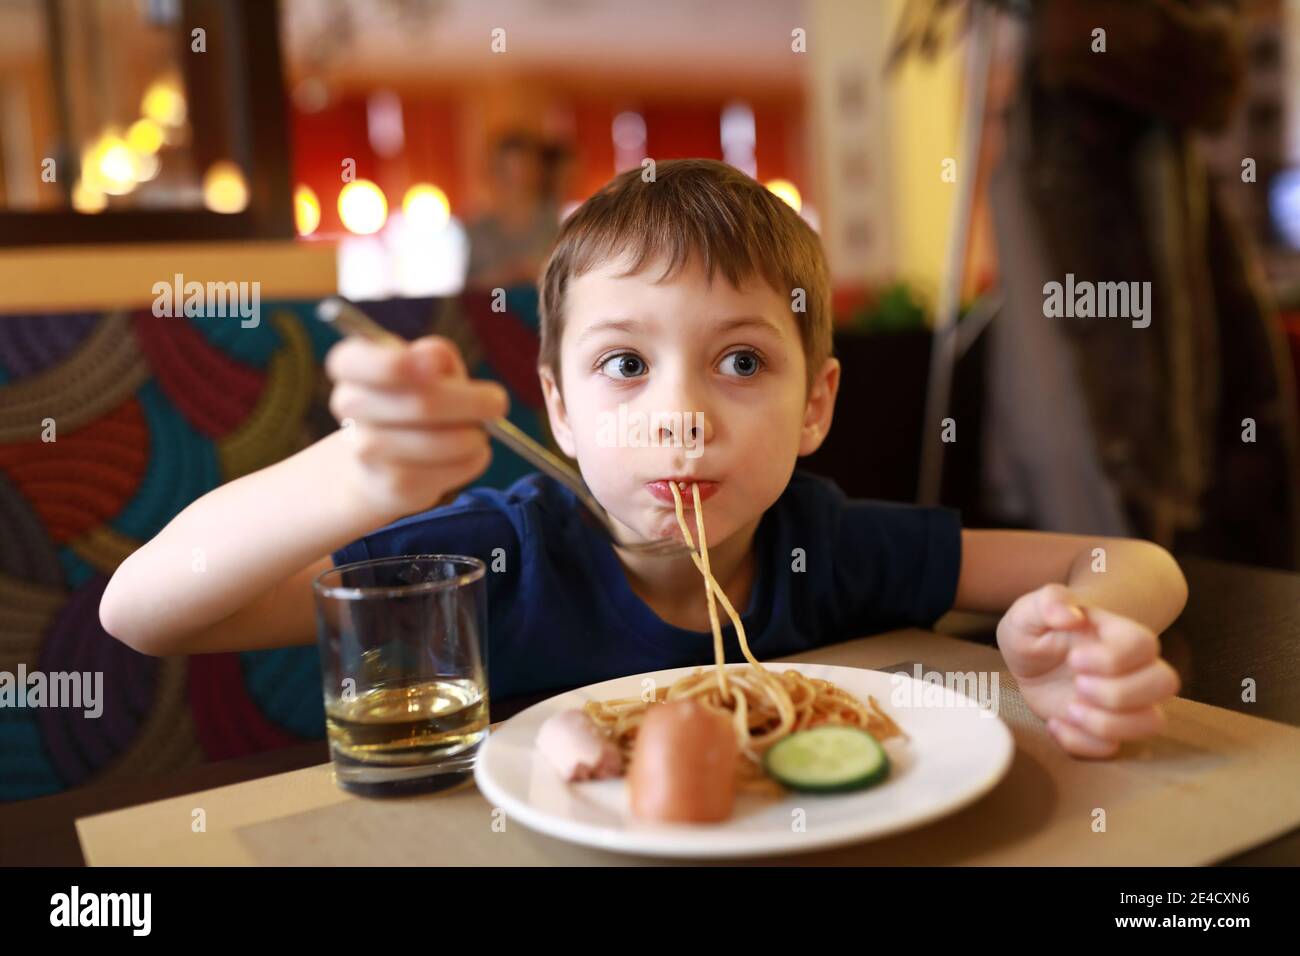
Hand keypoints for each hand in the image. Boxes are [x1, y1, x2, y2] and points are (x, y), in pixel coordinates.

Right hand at [325, 335, 508, 520]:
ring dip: (473, 436)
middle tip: (497, 402)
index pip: (353, 361)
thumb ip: (434, 356)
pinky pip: (448, 470)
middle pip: (421, 402)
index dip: (394, 364)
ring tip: (478, 432)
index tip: (435, 367)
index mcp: (351, 366)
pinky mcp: (392, 486)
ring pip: (439, 442)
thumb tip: (435, 360)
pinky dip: (472, 460)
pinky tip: (471, 453)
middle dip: (472, 402)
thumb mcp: (425, 367)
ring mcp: (366, 450)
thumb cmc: (413, 401)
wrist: (383, 465)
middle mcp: (348, 406)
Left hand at [996, 583, 1180, 757]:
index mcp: (1117, 634)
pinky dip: (1082, 742)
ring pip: (1152, 721)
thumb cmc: (1035, 629)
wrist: (1027, 660)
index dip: (1114, 658)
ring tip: (1069, 710)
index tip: (1074, 659)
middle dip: (1120, 692)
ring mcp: (1123, 702)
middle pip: (1165, 683)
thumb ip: (1048, 602)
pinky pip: (1114, 748)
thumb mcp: (1029, 611)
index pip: (1144, 644)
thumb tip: (1071, 615)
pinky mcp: (1106, 729)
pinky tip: (1055, 724)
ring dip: (1109, 723)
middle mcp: (1131, 668)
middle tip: (1078, 685)